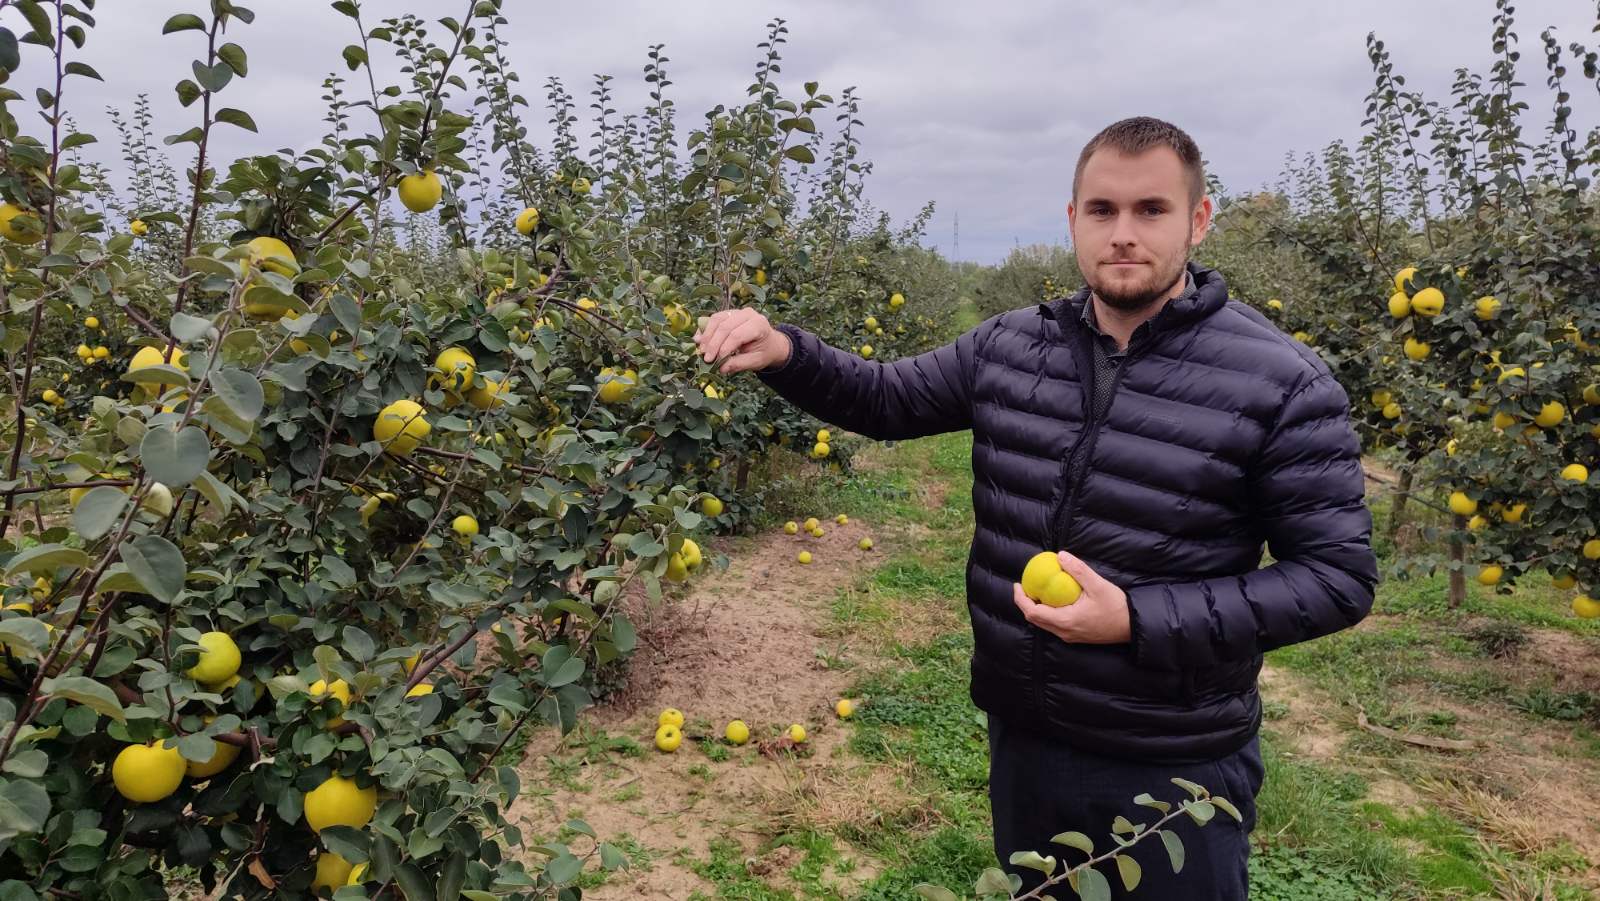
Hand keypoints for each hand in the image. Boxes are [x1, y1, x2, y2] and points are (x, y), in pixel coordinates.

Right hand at [693, 308, 792, 373]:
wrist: (768, 342)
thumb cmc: (763, 352)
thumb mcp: (755, 361)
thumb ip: (739, 364)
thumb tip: (720, 368)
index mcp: (758, 324)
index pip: (737, 335)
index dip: (724, 348)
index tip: (715, 361)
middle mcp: (748, 314)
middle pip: (725, 326)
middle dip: (713, 343)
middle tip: (706, 358)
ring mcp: (737, 312)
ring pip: (717, 320)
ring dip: (706, 336)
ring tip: (701, 351)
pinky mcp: (728, 313)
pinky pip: (713, 319)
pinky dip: (705, 330)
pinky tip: (699, 341)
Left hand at [1011, 550, 1131, 643]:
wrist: (1132, 626)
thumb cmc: (1116, 607)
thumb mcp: (1097, 585)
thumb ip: (1078, 570)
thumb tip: (1060, 556)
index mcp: (1065, 621)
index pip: (1033, 612)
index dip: (1020, 599)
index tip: (1018, 584)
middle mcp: (1064, 632)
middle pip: (1035, 619)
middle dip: (1025, 603)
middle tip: (1024, 586)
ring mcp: (1069, 636)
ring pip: (1044, 624)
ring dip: (1036, 608)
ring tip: (1037, 591)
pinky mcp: (1075, 635)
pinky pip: (1054, 625)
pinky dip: (1047, 612)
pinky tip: (1053, 599)